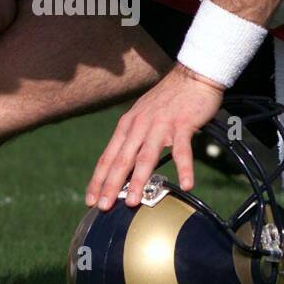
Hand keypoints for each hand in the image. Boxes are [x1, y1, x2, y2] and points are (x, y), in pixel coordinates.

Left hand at [86, 64, 224, 209]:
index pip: (108, 156)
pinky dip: (184, 168)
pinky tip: (186, 185)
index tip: (90, 199)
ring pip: (146, 156)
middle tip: (103, 206)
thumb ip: (134, 139)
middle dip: (110, 185)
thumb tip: (124, 167)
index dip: (98, 179)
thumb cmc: (167, 100)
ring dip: (138, 180)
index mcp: (127, 125)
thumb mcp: (143, 117)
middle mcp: (139, 125)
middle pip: (121, 159)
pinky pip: (183, 150)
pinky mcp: (183, 124)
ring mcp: (161, 125)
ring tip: (133, 201)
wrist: (192, 76)